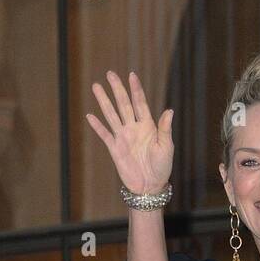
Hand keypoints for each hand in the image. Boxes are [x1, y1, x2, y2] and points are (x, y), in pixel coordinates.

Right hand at [86, 69, 173, 193]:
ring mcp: (123, 137)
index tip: (131, 75)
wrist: (150, 187)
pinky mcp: (115, 149)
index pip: (140, 103)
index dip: (136, 89)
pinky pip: (105, 135)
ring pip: (112, 115)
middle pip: (123, 104)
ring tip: (96, 87)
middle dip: (117, 89)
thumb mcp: (166, 148)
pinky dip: (97, 126)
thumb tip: (169, 110)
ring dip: (104, 101)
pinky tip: (90, 116)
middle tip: (110, 73)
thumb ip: (165, 129)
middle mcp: (133, 128)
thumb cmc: (162, 168)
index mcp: (148, 126)